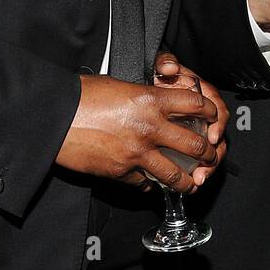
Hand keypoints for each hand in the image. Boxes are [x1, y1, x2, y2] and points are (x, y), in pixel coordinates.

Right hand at [55, 71, 222, 191]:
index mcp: (150, 100)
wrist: (54, 117)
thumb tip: (156, 104)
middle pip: (195, 144)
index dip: (211, 111)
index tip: (214, 117)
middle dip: (208, 153)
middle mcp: (149, 128)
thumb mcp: (120, 86)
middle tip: (210, 155)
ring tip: (191, 182)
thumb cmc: (82, 95)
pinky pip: (144, 183)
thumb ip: (143, 97)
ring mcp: (137, 153)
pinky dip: (149, 184)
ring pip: (175, 174)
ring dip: (187, 180)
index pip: (196, 104)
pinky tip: (150, 183)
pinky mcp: (121, 172)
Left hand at [153, 50, 227, 185]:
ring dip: (207, 166)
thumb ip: (166, 62)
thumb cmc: (160, 75)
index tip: (211, 136)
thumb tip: (169, 67)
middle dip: (214, 154)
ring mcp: (198, 128)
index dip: (217, 124)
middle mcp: (203, 113)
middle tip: (205, 167)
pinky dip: (195, 169)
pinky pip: (197, 157)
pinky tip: (189, 180)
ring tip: (198, 180)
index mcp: (202, 94)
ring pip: (211, 150)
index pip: (217, 109)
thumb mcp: (162, 65)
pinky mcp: (190, 140)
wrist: (150, 83)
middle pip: (217, 136)